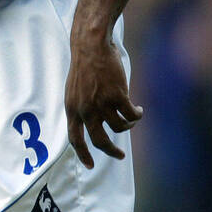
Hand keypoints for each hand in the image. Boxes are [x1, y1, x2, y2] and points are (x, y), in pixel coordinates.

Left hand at [64, 38, 142, 168]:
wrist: (91, 45)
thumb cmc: (85, 65)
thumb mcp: (74, 90)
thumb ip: (81, 107)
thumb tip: (93, 124)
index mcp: (72, 109)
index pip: (75, 139)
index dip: (83, 154)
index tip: (90, 166)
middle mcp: (85, 110)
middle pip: (99, 140)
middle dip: (111, 151)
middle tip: (120, 155)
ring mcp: (101, 104)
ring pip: (119, 127)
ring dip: (128, 125)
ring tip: (132, 118)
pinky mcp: (117, 96)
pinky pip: (130, 114)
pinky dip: (136, 115)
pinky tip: (139, 110)